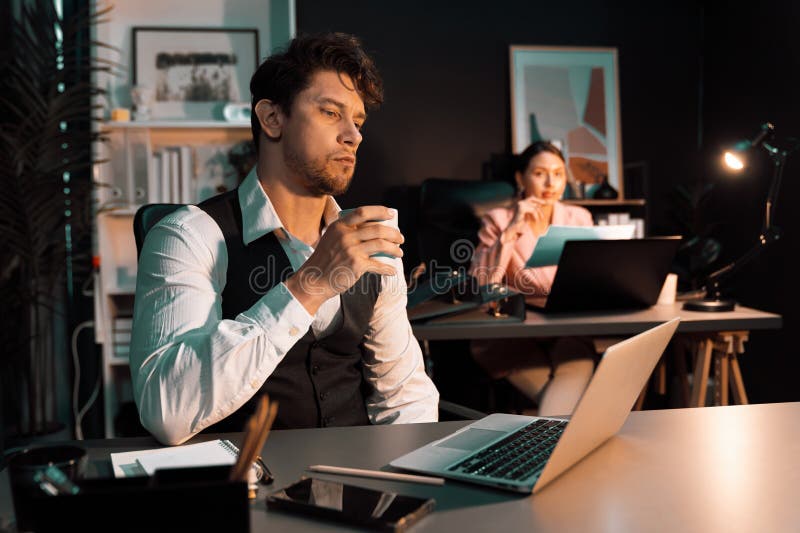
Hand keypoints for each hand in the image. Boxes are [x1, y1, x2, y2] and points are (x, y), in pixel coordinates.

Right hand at [285, 206, 402, 314]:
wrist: (314, 279)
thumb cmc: (325, 259)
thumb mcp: (331, 238)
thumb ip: (346, 231)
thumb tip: (371, 228)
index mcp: (339, 226)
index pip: (363, 212)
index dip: (380, 211)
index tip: (391, 214)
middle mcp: (345, 235)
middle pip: (377, 229)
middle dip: (394, 233)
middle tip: (400, 238)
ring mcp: (351, 250)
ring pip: (381, 244)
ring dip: (394, 249)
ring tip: (399, 252)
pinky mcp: (356, 265)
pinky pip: (378, 265)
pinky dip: (388, 269)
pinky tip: (392, 271)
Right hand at [503, 196, 546, 240]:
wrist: (514, 227)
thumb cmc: (521, 222)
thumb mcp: (528, 214)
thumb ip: (532, 209)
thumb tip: (540, 204)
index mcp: (520, 203)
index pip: (531, 198)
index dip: (538, 200)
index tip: (545, 202)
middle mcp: (520, 202)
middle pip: (532, 199)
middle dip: (539, 201)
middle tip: (546, 203)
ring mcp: (520, 204)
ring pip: (534, 206)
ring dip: (538, 213)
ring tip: (539, 219)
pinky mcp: (521, 208)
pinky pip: (533, 210)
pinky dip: (536, 216)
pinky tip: (536, 221)